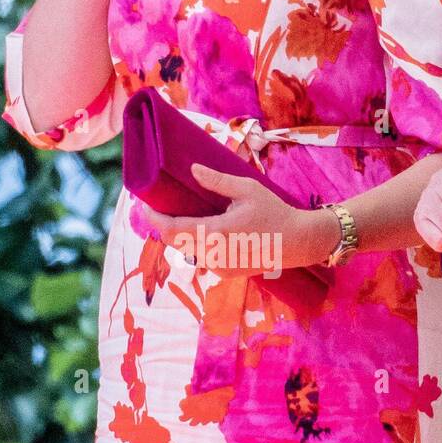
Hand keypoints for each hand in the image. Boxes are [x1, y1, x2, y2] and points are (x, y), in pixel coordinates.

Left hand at [141, 164, 333, 277]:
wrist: (297, 242)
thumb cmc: (274, 211)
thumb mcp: (246, 189)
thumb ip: (217, 182)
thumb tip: (192, 170)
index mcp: (217, 233)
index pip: (173, 230)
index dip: (154, 219)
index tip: (143, 206)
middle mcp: (214, 254)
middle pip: (174, 242)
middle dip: (162, 225)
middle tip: (156, 207)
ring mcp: (220, 267)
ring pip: (187, 250)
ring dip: (179, 235)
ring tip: (177, 215)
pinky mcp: (226, 272)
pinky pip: (202, 257)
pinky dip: (196, 244)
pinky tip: (199, 230)